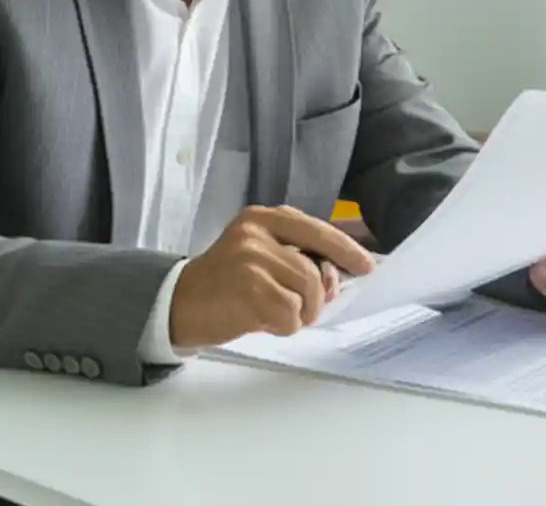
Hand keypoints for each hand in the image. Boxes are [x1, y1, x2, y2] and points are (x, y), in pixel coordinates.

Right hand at [169, 205, 375, 346]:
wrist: (179, 303)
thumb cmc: (227, 284)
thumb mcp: (260, 257)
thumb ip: (297, 258)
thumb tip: (339, 277)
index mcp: (263, 218)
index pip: (316, 230)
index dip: (345, 250)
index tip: (366, 266)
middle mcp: (256, 232)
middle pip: (315, 270)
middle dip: (316, 299)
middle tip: (298, 310)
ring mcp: (250, 258)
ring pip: (307, 293)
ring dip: (300, 314)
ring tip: (275, 314)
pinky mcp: (247, 288)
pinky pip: (290, 314)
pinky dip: (284, 326)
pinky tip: (263, 322)